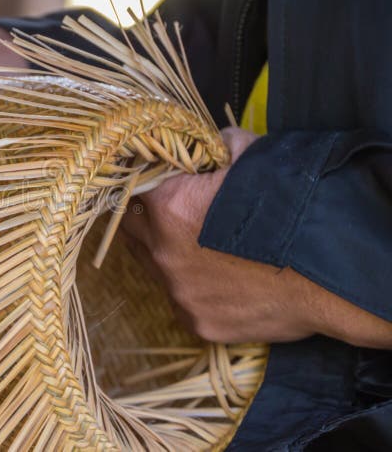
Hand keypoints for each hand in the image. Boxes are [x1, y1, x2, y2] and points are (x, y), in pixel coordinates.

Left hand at [122, 127, 391, 348]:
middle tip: (173, 214)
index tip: (159, 182)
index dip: (145, 182)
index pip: (132, 187)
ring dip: (167, 254)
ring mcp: (177, 291)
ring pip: (152, 267)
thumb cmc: (291, 207)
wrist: (330, 271)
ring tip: (203, 248)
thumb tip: (205, 140)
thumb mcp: (253, 155)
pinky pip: (180, 300)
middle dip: (146, 217)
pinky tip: (223, 280)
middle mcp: (162, 251)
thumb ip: (218, 143)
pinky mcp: (195, 321)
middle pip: (132, 228)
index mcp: (168, 205)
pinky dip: (193, 288)